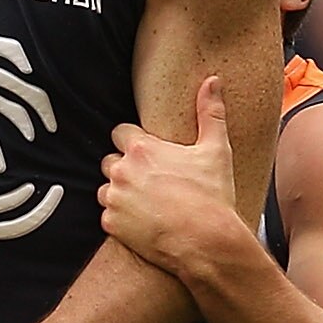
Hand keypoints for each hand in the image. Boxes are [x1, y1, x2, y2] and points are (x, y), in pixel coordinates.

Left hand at [100, 75, 245, 275]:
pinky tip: (143, 222)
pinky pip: (108, 217)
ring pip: (106, 189)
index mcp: (141, 149)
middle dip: (125, 168)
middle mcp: (121, 171)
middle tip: (150, 180)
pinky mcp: (111, 224)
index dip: (132, 141)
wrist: (205, 242)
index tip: (146, 152)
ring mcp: (113, 199)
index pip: (119, 133)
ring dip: (120, 193)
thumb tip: (212, 81)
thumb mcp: (215, 150)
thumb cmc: (211, 197)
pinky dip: (121, 219)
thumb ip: (210, 113)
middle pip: (110, 161)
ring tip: (146, 202)